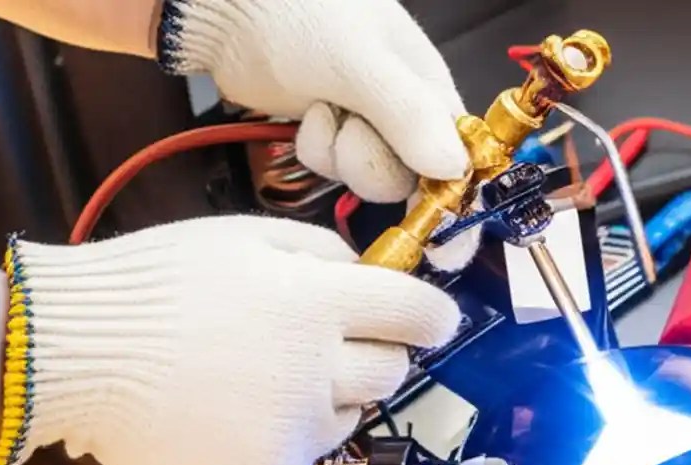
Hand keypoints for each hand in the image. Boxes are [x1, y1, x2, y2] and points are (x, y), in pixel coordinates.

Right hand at [0, 216, 459, 464]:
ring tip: (255, 379)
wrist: (71, 357)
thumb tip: (368, 271)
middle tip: (318, 343)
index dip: (432, 316)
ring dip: (322, 399)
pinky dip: (278, 441)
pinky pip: (298, 459)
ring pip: (345, 418)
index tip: (430, 320)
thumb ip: (320, 252)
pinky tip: (228, 416)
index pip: (419, 316)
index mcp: (318, 307)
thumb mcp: (243, 237)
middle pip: (392, 373)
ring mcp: (292, 437)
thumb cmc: (153, 287)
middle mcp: (317, 376)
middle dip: (371, 354)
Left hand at [158, 0, 468, 202]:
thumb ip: (408, 115)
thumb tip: (453, 168)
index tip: (434, 218)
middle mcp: (405, 109)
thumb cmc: (300, 12)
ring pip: (366, 177)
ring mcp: (365, 122)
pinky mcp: (329, 131)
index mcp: (430, 87)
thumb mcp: (358, 61)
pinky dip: (313, 147)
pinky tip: (305, 112)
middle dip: (371, 163)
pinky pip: (332, 167)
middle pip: (408, 178)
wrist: (230, 6)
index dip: (449, 190)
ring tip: (322, 106)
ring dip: (337, 153)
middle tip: (350, 124)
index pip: (460, 155)